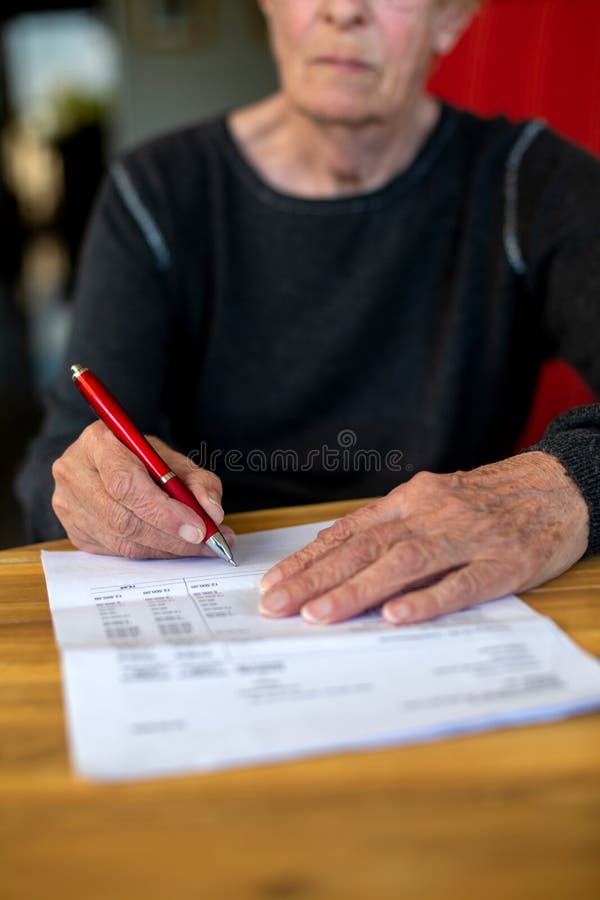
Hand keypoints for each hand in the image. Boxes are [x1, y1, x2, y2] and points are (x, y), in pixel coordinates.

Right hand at [52, 421, 233, 557]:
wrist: (106, 463)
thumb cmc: (141, 458)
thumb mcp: (172, 459)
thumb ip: (199, 481)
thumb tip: (213, 513)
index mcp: (98, 442)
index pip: (126, 484)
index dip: (164, 511)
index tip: (198, 528)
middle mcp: (74, 472)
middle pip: (122, 518)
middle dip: (170, 536)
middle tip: (207, 542)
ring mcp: (67, 503)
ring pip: (120, 540)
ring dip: (165, 549)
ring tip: (198, 546)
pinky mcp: (72, 529)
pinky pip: (115, 551)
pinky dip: (150, 553)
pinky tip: (172, 547)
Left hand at [260, 452, 588, 625]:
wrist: (557, 486)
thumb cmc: (486, 500)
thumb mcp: (433, 500)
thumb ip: (391, 525)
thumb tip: (335, 552)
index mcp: (412, 501)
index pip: (349, 532)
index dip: (308, 559)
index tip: (273, 584)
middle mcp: (432, 515)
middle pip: (365, 548)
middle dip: (315, 579)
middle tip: (276, 606)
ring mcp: (467, 539)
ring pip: (403, 564)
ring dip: (356, 590)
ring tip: (318, 615)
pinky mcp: (503, 564)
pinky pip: (460, 583)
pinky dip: (425, 600)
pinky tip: (394, 616)